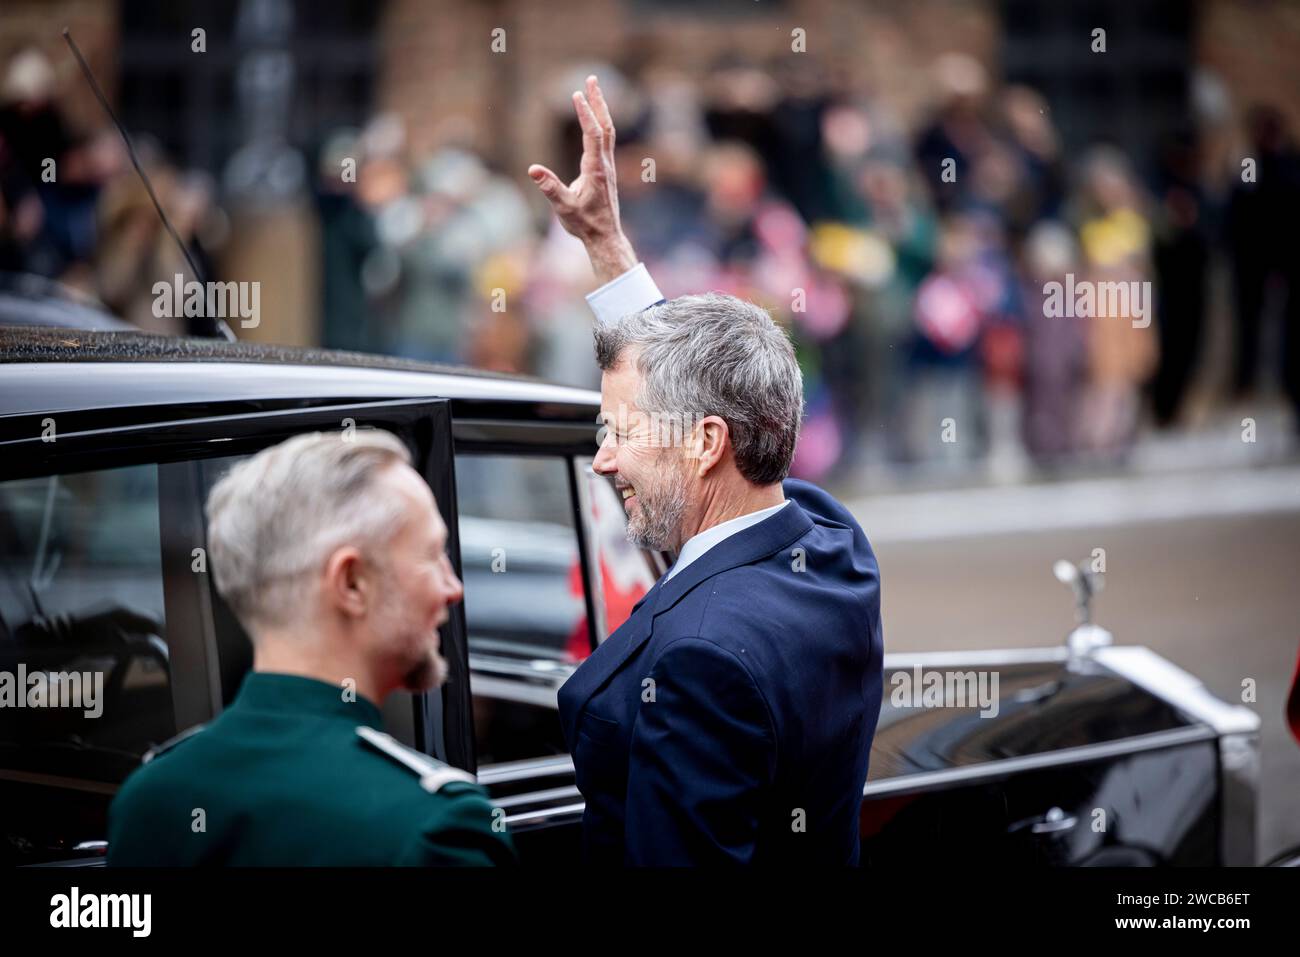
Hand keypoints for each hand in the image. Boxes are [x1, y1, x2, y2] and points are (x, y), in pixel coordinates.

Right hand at [528, 75, 636, 284]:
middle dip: (598, 102)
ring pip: (607, 132)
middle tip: (591, 79)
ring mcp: (607, 167)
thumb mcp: (563, 208)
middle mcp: (604, 165)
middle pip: (605, 126)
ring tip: (593, 91)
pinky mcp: (606, 171)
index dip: (585, 114)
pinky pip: (605, 141)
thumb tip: (533, 170)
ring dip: (601, 110)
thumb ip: (550, 188)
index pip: (592, 135)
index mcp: (595, 170)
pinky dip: (600, 124)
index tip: (576, 94)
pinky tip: (595, 119)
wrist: (605, 237)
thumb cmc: (584, 224)